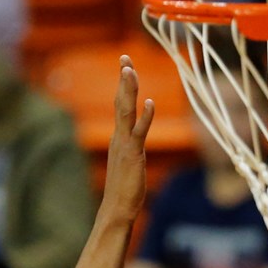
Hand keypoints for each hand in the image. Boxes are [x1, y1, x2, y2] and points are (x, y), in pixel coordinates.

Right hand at [99, 57, 155, 223]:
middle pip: (120, 102)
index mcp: (119, 137)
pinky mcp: (133, 155)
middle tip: (125, 57)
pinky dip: (145, 117)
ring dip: (128, 91)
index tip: (125, 64)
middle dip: (124, 79)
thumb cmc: (124, 190)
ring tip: (130, 70)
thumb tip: (135, 143)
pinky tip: (150, 103)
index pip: (120, 105)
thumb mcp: (129, 163)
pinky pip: (139, 132)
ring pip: (126, 112)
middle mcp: (119, 137)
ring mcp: (124, 145)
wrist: (117, 209)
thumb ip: (132, 150)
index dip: (123, 84)